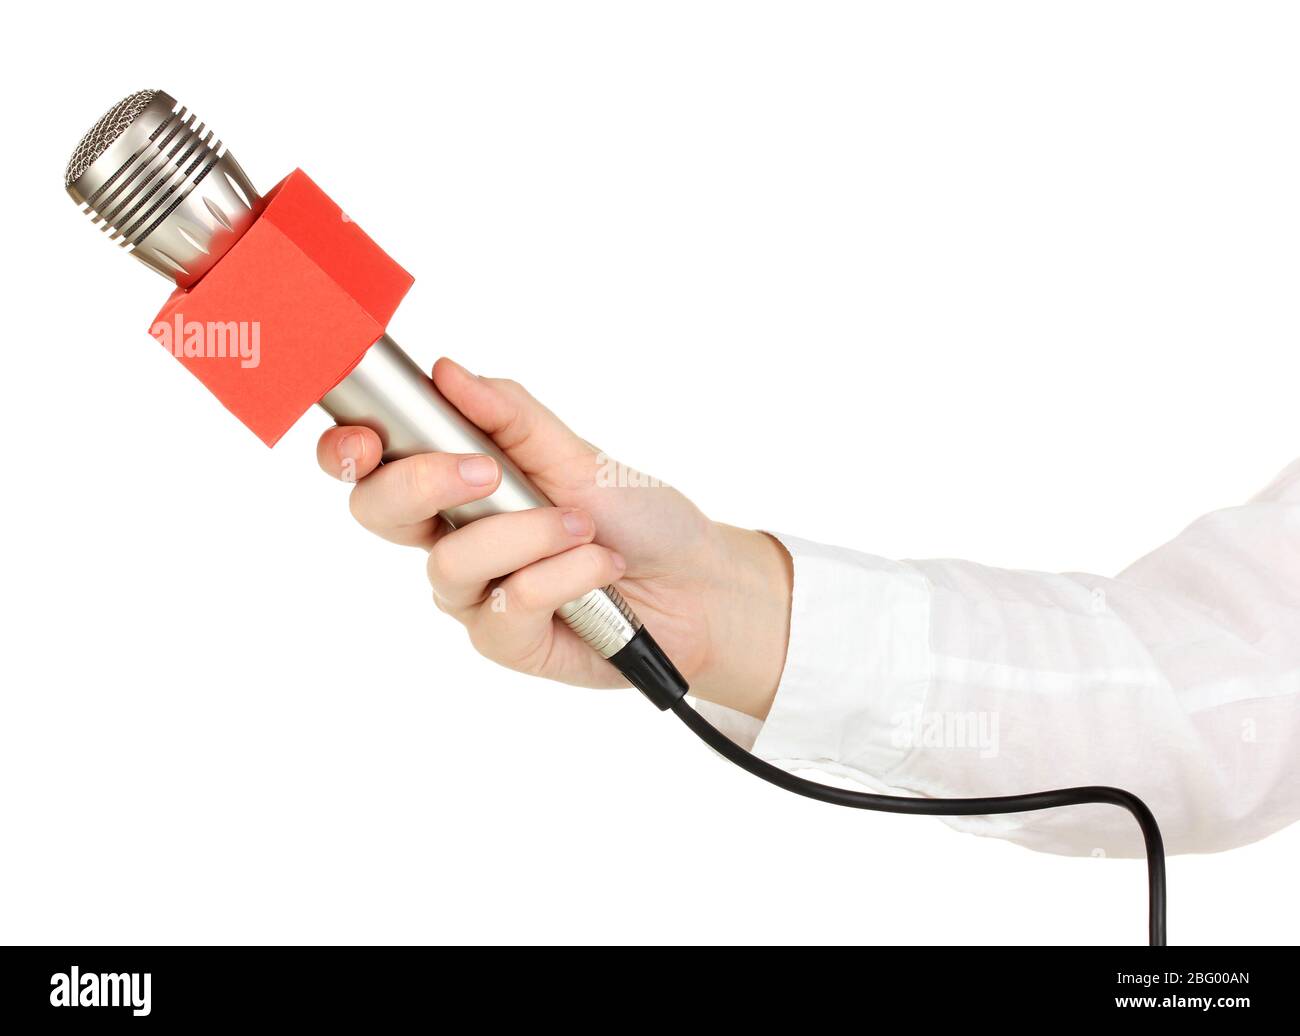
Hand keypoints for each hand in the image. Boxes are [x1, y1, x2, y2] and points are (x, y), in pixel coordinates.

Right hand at [317, 358, 791, 717]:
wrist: (698, 583)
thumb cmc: (636, 515)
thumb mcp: (578, 451)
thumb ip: (510, 416)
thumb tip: (447, 373)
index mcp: (456, 483)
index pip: (371, 465)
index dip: (346, 450)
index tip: (362, 436)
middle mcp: (453, 538)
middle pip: (377, 513)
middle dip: (421, 484)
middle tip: (483, 470)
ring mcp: (476, 594)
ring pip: (449, 563)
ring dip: (525, 534)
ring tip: (583, 526)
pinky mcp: (508, 641)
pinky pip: (507, 606)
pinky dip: (563, 576)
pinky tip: (601, 566)